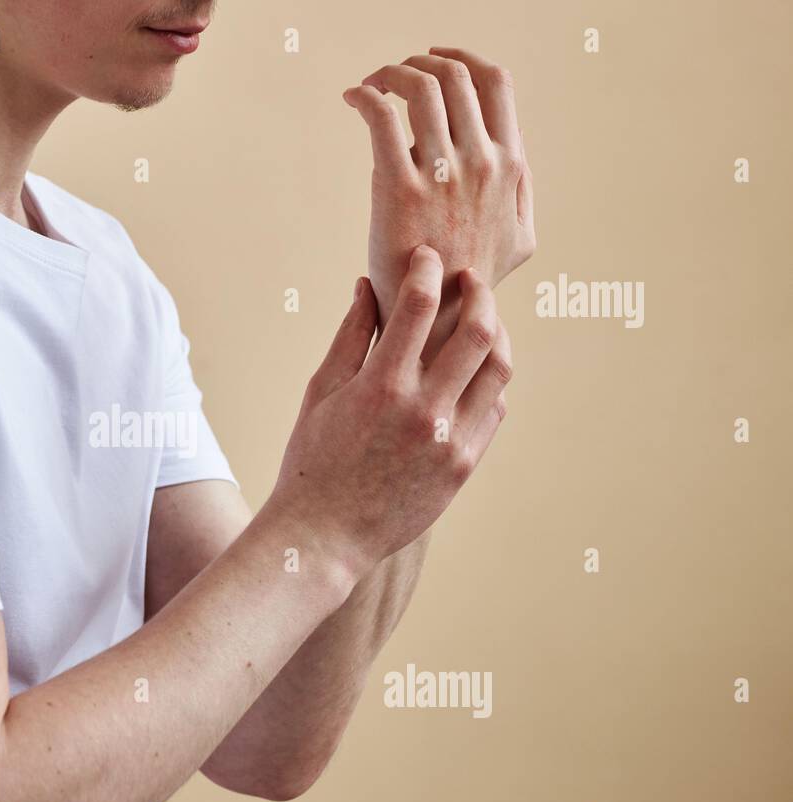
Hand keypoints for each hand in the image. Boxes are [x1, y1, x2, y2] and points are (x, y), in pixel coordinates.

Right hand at [269, 247, 510, 576]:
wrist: (324, 536)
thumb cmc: (312, 461)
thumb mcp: (321, 393)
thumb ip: (351, 336)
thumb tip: (368, 285)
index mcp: (380, 386)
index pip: (419, 305)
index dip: (426, 269)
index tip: (427, 256)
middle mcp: (423, 410)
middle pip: (478, 329)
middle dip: (479, 292)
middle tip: (469, 278)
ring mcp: (450, 440)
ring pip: (499, 367)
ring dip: (496, 332)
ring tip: (481, 320)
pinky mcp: (464, 464)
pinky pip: (494, 408)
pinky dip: (490, 379)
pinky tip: (473, 369)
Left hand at [343, 47, 534, 361]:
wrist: (438, 321)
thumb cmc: (471, 282)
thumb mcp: (518, 236)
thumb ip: (520, 188)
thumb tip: (513, 147)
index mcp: (510, 166)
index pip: (496, 84)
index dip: (463, 59)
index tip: (436, 60)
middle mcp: (482, 162)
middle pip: (454, 76)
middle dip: (421, 63)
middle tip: (395, 76)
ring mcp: (442, 174)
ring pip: (420, 87)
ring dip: (391, 74)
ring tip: (372, 85)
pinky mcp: (399, 188)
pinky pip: (382, 117)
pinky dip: (365, 95)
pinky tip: (353, 99)